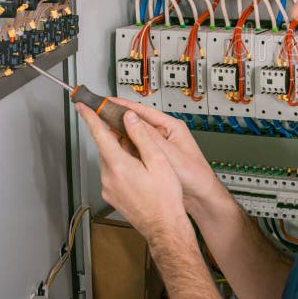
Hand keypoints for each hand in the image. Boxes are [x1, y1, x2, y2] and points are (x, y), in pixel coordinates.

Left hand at [77, 103, 187, 241]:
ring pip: (110, 160)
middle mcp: (109, 177)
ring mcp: (109, 188)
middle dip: (116, 135)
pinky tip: (140, 170)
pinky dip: (122, 165)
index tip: (83, 106)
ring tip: (144, 155)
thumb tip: (130, 119)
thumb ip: (142, 137)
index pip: (100, 135)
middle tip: (130, 129)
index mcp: (119, 165)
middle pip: (106, 147)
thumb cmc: (165, 198)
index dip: (90, 118)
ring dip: (121, 152)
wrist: (164, 226)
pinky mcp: (112, 196)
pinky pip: (113, 173)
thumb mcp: (158, 161)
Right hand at [107, 98, 224, 216]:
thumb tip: (132, 120)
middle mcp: (165, 134)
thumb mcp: (170, 154)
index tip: (106, 102)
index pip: (143, 110)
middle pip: (136, 122)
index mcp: (172, 127)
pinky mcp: (155, 158)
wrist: (200, 196)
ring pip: (134, 137)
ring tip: (102, 132)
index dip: (123, 105)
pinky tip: (116, 151)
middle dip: (118, 120)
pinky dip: (125, 149)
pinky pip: (136, 150)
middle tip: (98, 116)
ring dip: (120, 135)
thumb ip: (150, 138)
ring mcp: (159, 146)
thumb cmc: (195, 175)